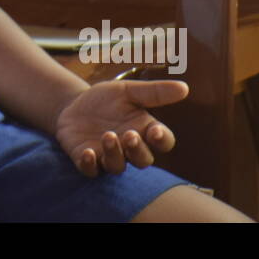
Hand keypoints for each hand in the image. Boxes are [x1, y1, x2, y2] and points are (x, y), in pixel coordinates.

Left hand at [54, 79, 187, 177]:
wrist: (73, 104)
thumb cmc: (106, 100)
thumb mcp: (127, 91)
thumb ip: (154, 92)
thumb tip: (184, 87)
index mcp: (144, 130)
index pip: (162, 141)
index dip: (162, 139)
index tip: (155, 131)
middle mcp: (129, 148)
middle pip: (142, 159)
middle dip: (137, 150)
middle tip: (129, 135)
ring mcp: (108, 156)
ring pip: (118, 166)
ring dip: (115, 154)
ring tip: (108, 136)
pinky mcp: (86, 160)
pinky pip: (91, 170)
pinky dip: (90, 164)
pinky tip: (88, 153)